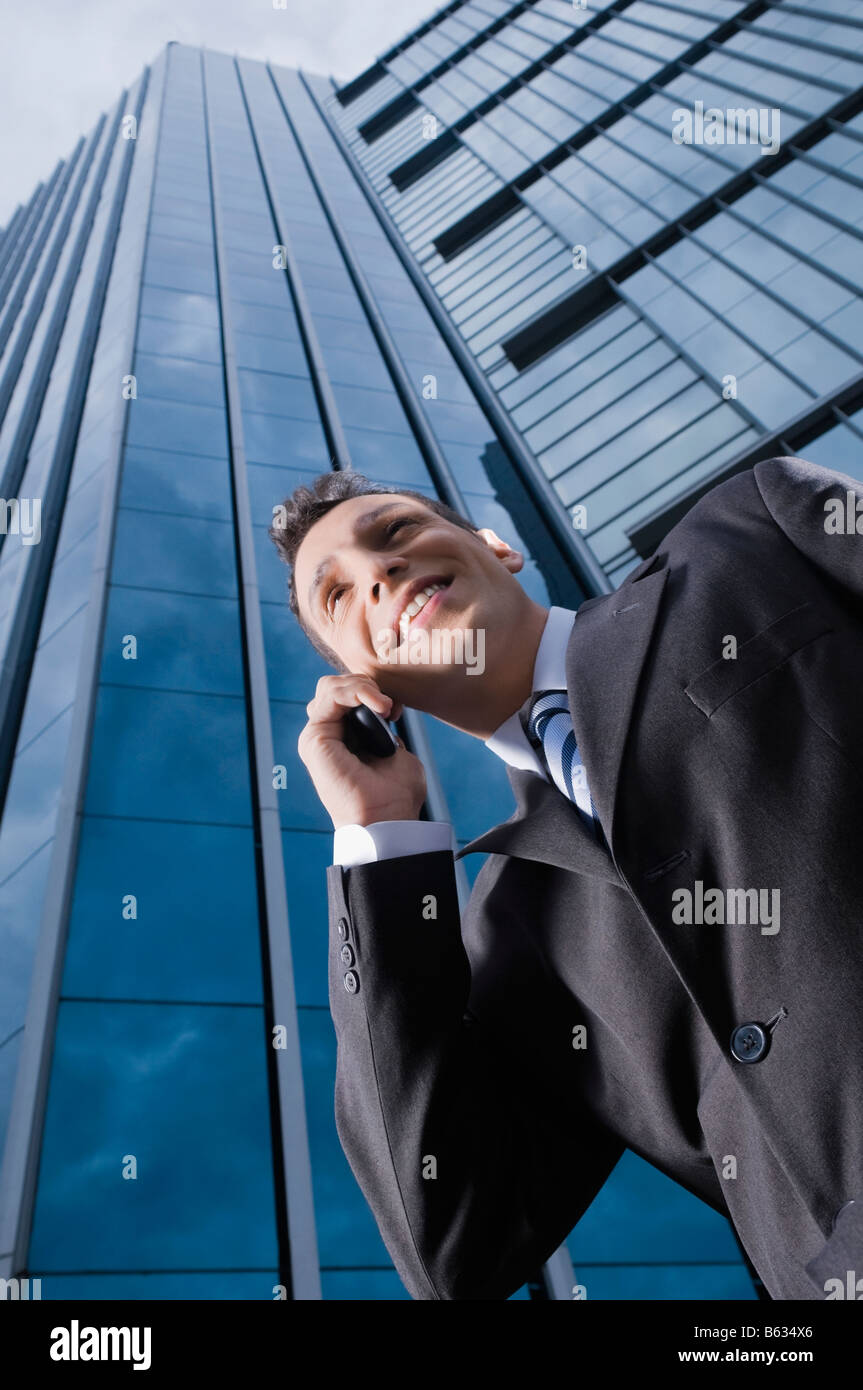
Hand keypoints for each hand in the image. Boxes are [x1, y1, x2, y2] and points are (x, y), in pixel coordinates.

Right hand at [298, 674, 426, 829]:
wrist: (386, 819)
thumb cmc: (396, 796)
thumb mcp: (397, 754)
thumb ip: (386, 733)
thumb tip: (384, 716)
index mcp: (345, 741)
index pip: (348, 698)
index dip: (372, 694)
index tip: (397, 710)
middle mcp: (328, 737)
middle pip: (335, 687)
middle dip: (364, 685)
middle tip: (388, 705)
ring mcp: (318, 737)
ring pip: (330, 687)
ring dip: (361, 687)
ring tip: (384, 705)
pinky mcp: (314, 739)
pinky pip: (330, 696)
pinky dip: (355, 691)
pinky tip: (378, 704)